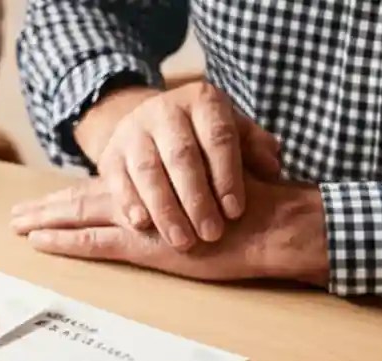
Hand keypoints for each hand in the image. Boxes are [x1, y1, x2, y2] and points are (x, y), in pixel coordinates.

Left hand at [11, 177, 329, 285]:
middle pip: (81, 199)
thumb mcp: (209, 204)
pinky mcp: (144, 244)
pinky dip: (64, 241)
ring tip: (15, 226)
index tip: (46, 205)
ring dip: (44, 221)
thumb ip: (185, 206)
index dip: (72, 198)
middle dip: (45, 208)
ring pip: (78, 215)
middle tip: (14, 216)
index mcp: (155, 188)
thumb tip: (173, 214)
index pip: (104, 191)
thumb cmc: (249, 215)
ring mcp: (140, 219)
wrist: (271, 223)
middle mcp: (142, 196)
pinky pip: (93, 242)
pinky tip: (40, 242)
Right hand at [74, 82, 282, 248]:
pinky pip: (117, 181)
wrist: (151, 124)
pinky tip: (143, 225)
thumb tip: (271, 169)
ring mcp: (133, 131)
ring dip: (165, 209)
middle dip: (196, 199)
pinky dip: (130, 203)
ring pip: (147, 170)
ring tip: (182, 241)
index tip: (235, 211)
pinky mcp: (110, 154)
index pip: (218, 137)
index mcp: (202, 100)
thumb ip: (256, 149)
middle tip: (211, 233)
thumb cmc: (204, 137)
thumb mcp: (235, 132)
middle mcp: (164, 110)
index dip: (227, 176)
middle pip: (181, 156)